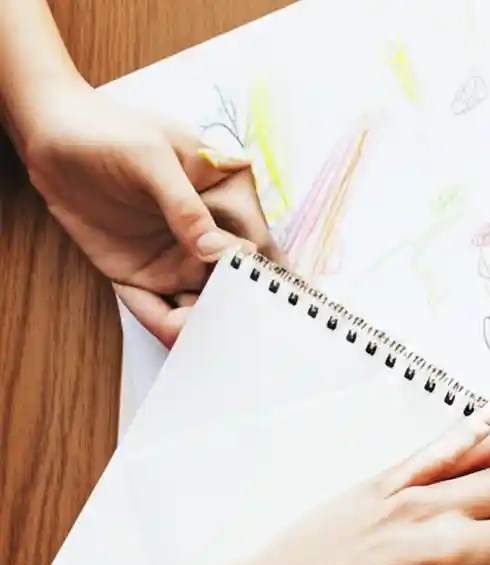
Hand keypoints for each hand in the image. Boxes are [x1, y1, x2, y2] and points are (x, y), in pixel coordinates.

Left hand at [13, 79, 282, 345]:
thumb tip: (215, 250)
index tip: (249, 300)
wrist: (55, 140)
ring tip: (176, 330)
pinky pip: (165, 307)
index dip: (256, 275)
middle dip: (229, 309)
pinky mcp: (152, 273)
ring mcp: (185, 256)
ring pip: (205, 303)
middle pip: (237, 281)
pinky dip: (159, 319)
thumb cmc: (111, 133)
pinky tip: (145, 311)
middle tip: (212, 326)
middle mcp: (216, 231)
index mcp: (230, 196)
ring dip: (196, 323)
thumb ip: (184, 205)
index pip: (256, 244)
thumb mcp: (151, 158)